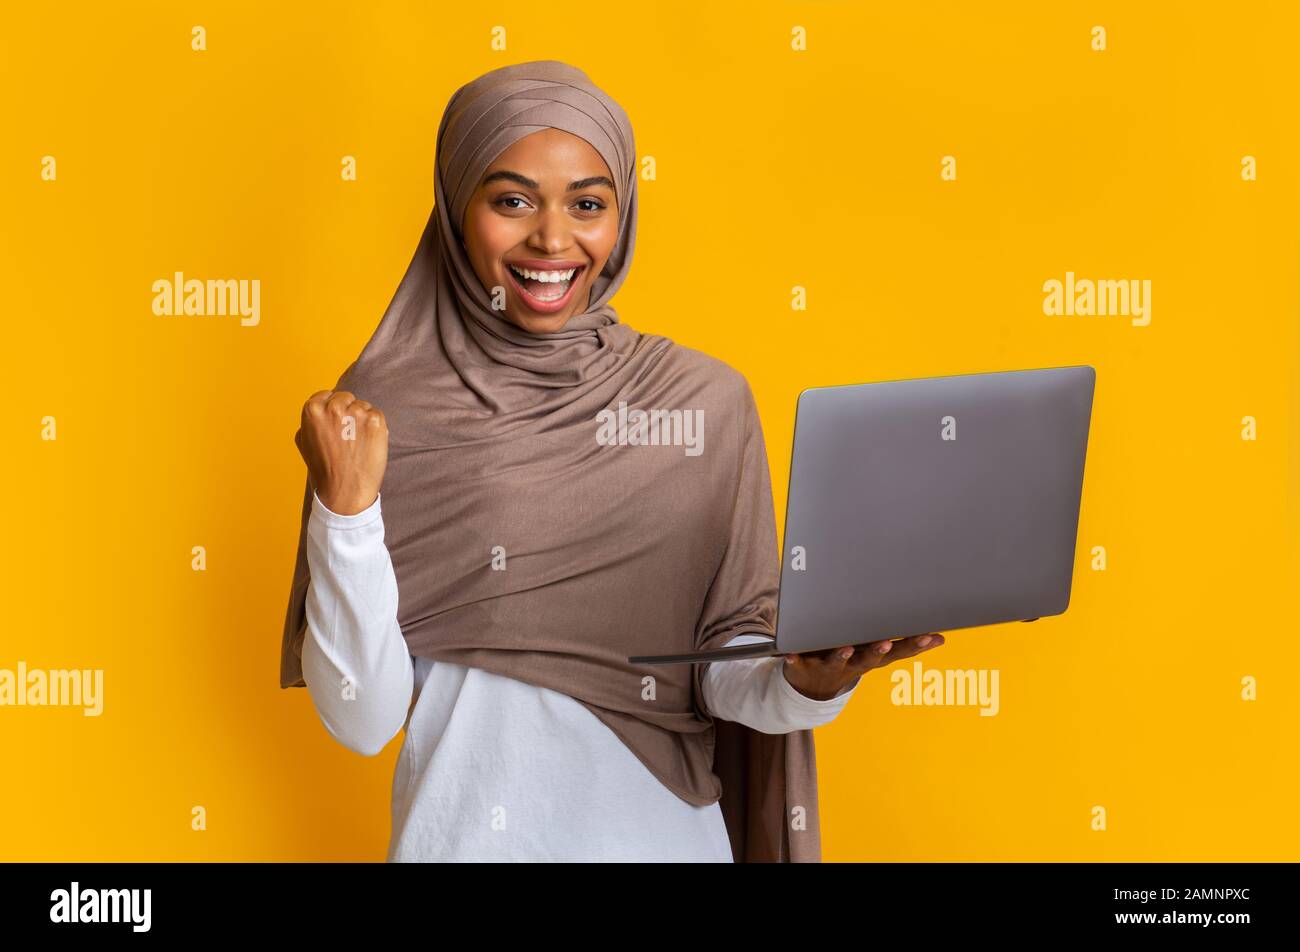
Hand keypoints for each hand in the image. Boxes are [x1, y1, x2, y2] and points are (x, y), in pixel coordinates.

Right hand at [294, 390, 388, 515]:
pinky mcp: (375, 421)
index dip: (332, 410)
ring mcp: (356, 413)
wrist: (344, 491)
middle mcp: (334, 407)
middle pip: (346, 397)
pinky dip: (376, 428)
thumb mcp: (303, 441)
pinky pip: (377, 415)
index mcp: (313, 409)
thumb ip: (310, 420)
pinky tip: (368, 444)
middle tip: (347, 436)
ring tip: (357, 443)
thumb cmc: (323, 469)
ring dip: (362, 420)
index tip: (335, 424)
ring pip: (363, 406)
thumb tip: (320, 406)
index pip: (327, 395)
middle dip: (348, 412)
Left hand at [782, 633, 945, 700]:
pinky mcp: (803, 666)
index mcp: (871, 658)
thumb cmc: (849, 659)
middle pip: (869, 659)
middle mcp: (852, 665)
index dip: (914, 644)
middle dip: (878, 651)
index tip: (932, 636)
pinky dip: (794, 659)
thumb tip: (941, 637)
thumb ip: (902, 643)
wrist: (810, 687)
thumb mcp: (875, 652)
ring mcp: (828, 667)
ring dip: (841, 655)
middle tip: (887, 643)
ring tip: (846, 648)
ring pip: (836, 661)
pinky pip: (798, 663)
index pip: (897, 652)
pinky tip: (789, 655)